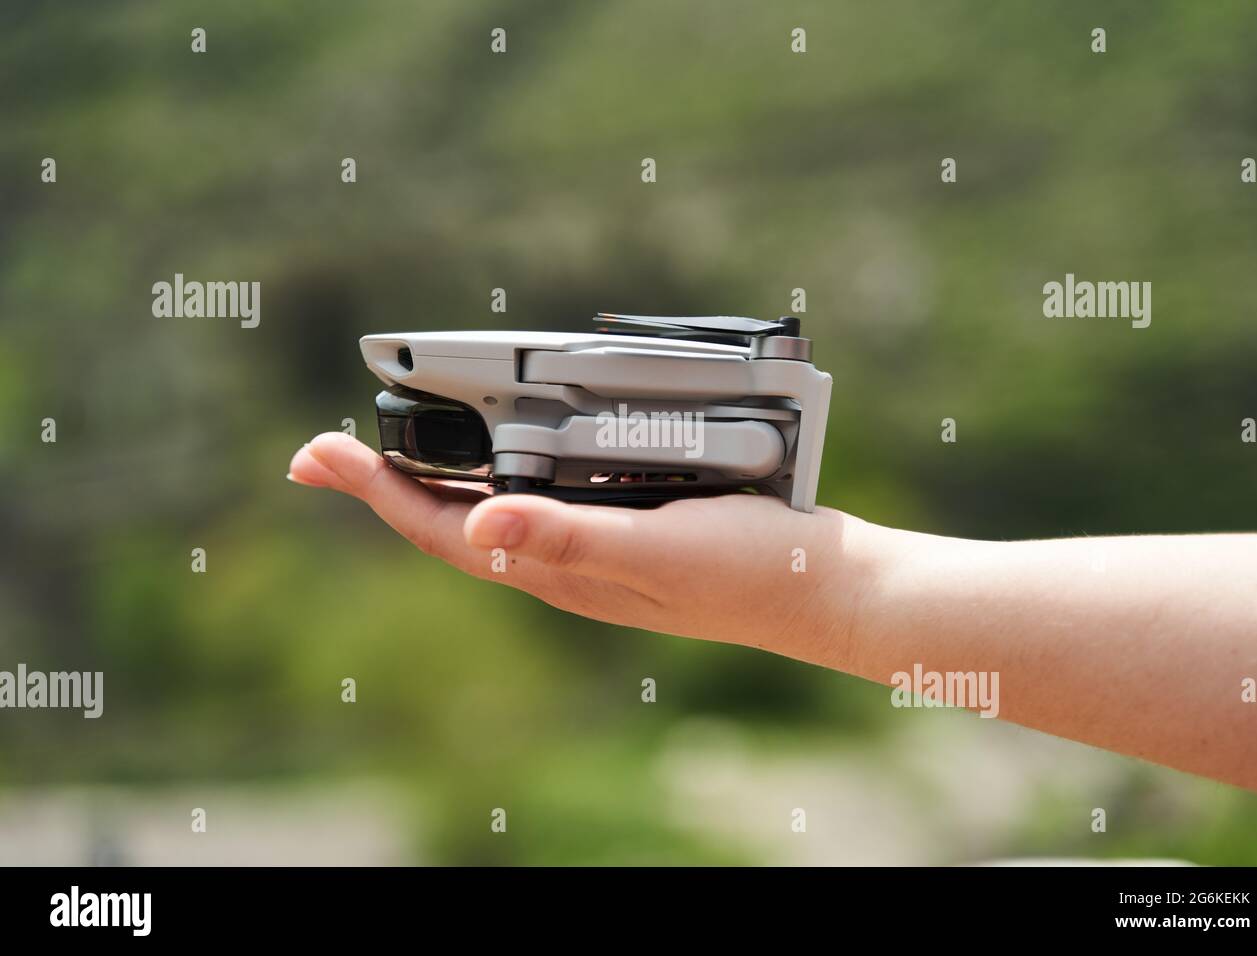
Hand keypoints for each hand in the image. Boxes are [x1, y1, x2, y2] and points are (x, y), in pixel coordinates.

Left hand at [289, 433, 882, 669]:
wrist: (818, 589)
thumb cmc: (746, 571)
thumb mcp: (658, 549)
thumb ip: (572, 536)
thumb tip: (480, 519)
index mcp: (559, 571)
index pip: (443, 532)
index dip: (375, 493)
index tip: (317, 455)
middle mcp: (563, 566)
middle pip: (451, 524)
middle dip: (385, 485)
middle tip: (328, 449)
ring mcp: (592, 552)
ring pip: (490, 514)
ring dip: (434, 480)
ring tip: (397, 447)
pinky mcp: (625, 531)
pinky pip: (537, 502)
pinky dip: (500, 473)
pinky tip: (510, 451)